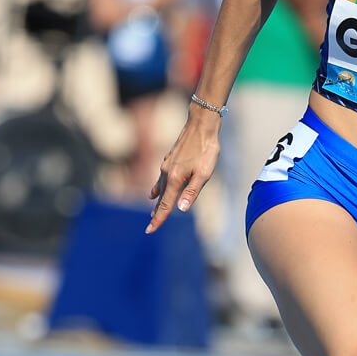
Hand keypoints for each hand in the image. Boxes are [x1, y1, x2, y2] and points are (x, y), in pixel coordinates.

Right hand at [145, 115, 219, 233]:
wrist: (201, 125)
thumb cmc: (206, 150)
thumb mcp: (204, 173)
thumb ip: (192, 192)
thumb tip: (181, 209)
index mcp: (175, 179)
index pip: (166, 204)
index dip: (159, 219)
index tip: (150, 230)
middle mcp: (167, 173)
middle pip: (161, 198)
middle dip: (157, 213)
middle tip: (150, 227)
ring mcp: (167, 165)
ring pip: (160, 188)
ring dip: (157, 201)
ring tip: (153, 212)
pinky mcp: (169, 159)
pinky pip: (160, 178)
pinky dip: (157, 187)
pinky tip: (154, 191)